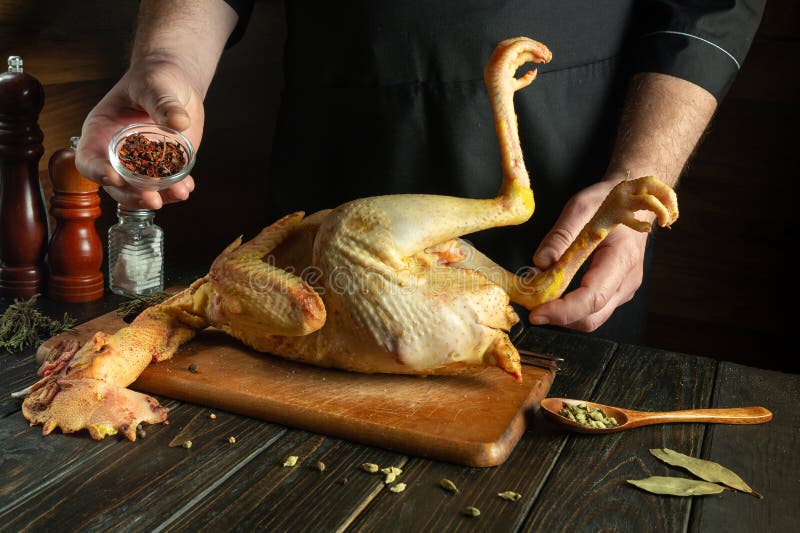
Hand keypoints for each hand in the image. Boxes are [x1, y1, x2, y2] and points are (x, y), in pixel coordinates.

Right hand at [75, 59, 204, 208]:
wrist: (176, 84)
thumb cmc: (154, 78)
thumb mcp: (154, 84)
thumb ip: (162, 102)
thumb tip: (178, 121)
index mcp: (100, 132)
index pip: (88, 159)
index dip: (97, 171)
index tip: (114, 177)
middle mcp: (117, 153)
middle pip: (117, 184)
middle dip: (133, 195)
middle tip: (152, 199)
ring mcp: (141, 163)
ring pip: (143, 190)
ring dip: (161, 196)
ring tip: (180, 193)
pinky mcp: (163, 167)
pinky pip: (167, 185)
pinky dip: (176, 189)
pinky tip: (187, 188)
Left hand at [529, 180, 651, 331]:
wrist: (634, 202)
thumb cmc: (608, 202)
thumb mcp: (581, 207)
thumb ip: (560, 235)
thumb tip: (541, 263)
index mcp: (622, 258)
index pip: (593, 297)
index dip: (563, 310)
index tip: (536, 313)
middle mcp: (627, 280)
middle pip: (592, 317)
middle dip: (559, 317)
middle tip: (530, 305)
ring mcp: (624, 289)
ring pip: (591, 318)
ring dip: (563, 314)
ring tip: (540, 294)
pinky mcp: (616, 291)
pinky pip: (592, 310)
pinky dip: (570, 307)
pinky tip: (554, 291)